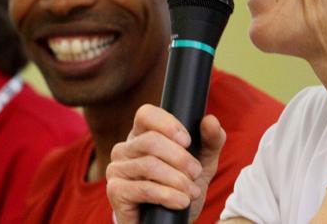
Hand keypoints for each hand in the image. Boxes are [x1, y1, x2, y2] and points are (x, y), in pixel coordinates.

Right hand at [106, 104, 225, 223]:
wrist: (168, 222)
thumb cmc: (182, 186)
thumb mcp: (203, 162)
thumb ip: (211, 140)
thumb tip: (210, 120)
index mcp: (142, 134)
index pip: (146, 114)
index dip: (167, 124)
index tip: (188, 141)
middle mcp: (125, 148)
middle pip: (151, 140)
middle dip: (180, 158)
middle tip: (196, 172)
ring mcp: (117, 169)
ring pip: (149, 165)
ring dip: (177, 180)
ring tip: (192, 192)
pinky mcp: (116, 191)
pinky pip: (143, 188)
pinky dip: (168, 195)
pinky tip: (181, 201)